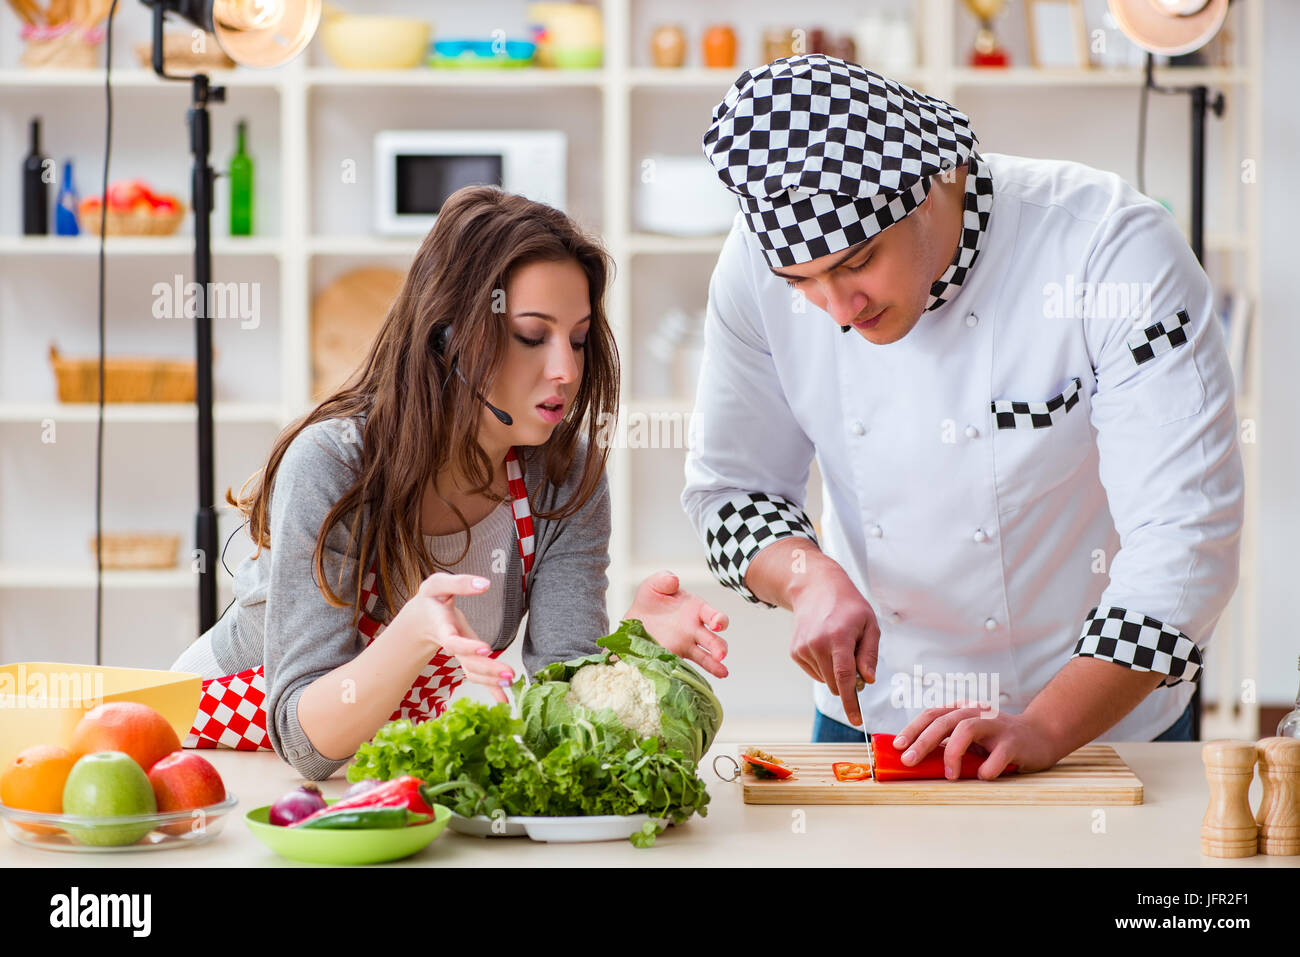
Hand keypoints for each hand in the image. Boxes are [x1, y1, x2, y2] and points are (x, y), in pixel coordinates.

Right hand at [397, 572, 513, 703]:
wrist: (418, 621)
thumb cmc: (430, 601)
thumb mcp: (438, 585)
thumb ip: (460, 583)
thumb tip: (485, 584)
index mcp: (442, 628)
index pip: (454, 641)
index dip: (467, 646)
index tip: (485, 648)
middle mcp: (452, 645)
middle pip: (468, 662)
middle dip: (488, 670)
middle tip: (509, 675)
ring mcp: (460, 655)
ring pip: (473, 672)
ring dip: (492, 680)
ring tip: (511, 683)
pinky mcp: (467, 658)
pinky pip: (478, 676)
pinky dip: (491, 687)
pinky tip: (504, 700)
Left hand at [625, 570, 729, 678]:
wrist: (633, 620)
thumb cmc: (650, 600)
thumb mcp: (653, 585)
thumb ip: (663, 579)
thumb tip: (673, 580)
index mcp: (695, 610)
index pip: (713, 615)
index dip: (719, 619)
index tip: (717, 624)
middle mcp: (695, 629)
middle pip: (714, 639)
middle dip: (719, 647)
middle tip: (720, 655)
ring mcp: (686, 644)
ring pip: (706, 655)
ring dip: (715, 664)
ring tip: (723, 672)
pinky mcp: (675, 656)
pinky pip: (688, 666)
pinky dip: (696, 674)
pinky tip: (704, 682)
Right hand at [788, 561, 877, 726]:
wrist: (815, 588)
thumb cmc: (848, 606)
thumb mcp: (869, 624)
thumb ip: (869, 655)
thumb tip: (868, 681)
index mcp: (838, 638)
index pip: (845, 678)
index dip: (852, 702)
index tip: (856, 721)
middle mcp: (817, 644)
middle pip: (835, 683)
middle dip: (848, 682)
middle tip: (854, 658)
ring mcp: (803, 648)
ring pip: (825, 680)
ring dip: (835, 672)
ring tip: (839, 646)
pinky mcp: (795, 651)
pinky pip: (815, 673)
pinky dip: (824, 667)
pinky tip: (826, 647)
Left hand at [891, 705, 1063, 778]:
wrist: (1039, 735)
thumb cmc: (996, 740)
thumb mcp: (970, 737)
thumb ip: (947, 742)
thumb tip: (914, 758)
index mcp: (962, 710)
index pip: (931, 714)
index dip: (912, 729)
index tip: (897, 746)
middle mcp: (976, 713)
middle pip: (943, 721)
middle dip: (922, 741)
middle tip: (908, 760)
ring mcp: (995, 725)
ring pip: (966, 730)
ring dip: (952, 753)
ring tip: (950, 775)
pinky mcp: (1013, 742)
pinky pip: (996, 756)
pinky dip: (987, 769)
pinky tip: (982, 776)